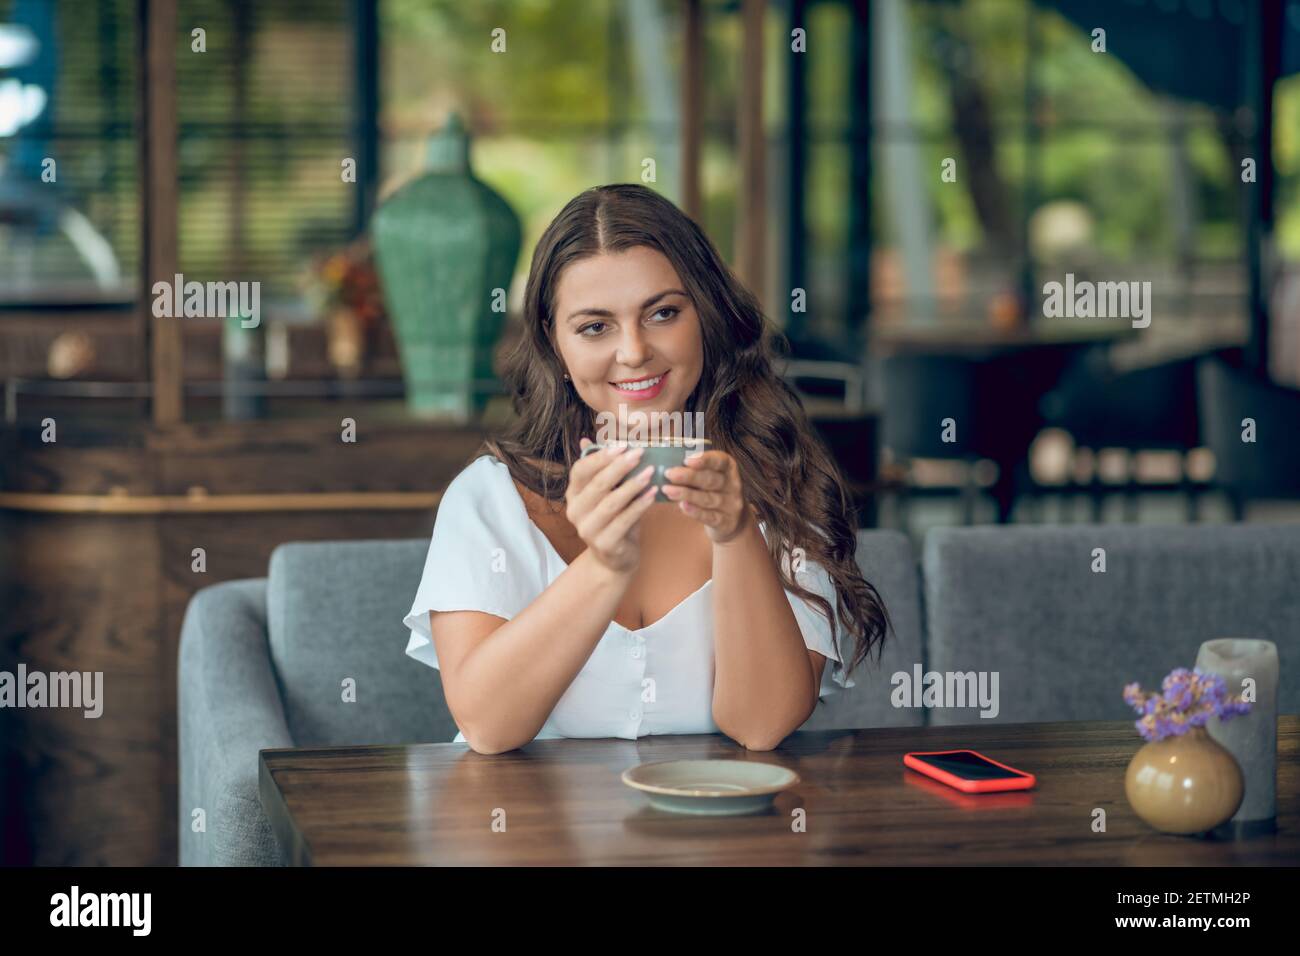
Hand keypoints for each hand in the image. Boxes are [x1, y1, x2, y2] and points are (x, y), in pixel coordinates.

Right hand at [566, 437, 658, 573]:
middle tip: (640, 453)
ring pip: (611, 502)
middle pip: (597, 484)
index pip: (580, 470)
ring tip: (651, 472)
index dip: (601, 456)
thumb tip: (587, 439)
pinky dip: (640, 505)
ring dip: (633, 485)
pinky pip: (624, 521)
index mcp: (573, 494)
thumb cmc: (614, 518)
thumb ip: (600, 468)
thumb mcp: (607, 492)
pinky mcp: (604, 544)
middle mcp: (575, 511)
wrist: (615, 559)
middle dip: (620, 466)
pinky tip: (653, 494)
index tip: (623, 445)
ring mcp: (587, 530)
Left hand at [662, 449, 751, 544]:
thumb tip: (666, 465)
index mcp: (729, 468)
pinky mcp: (726, 522)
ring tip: (667, 490)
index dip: (704, 459)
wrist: (733, 519)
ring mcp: (731, 505)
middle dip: (688, 476)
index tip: (686, 460)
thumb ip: (694, 470)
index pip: (720, 461)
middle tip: (669, 474)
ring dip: (686, 494)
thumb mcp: (711, 476)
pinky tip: (682, 506)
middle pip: (710, 480)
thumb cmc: (714, 491)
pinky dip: (695, 511)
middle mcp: (733, 485)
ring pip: (707, 498)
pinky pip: (709, 516)